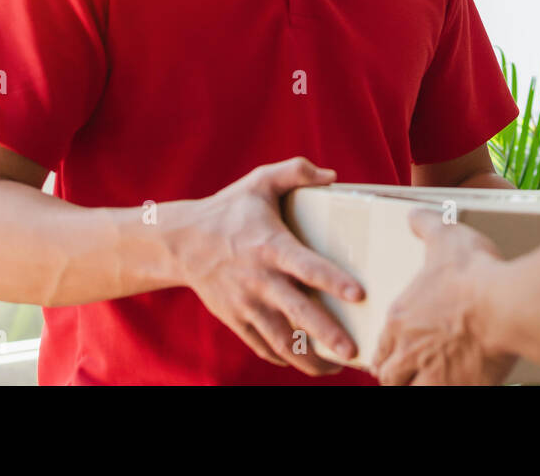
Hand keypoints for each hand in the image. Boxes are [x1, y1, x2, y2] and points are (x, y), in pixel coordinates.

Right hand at [178, 157, 364, 375]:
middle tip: (353, 352)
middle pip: (297, 313)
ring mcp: (246, 304)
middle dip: (326, 335)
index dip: (332, 280)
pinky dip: (283, 357)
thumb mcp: (259, 181)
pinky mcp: (235, 318)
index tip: (358, 294)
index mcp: (271, 247)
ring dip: (308, 359)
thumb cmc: (229, 210)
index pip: (306, 267)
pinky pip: (262, 345)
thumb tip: (332, 176)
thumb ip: (296, 171)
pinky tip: (305, 361)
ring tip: (337, 369)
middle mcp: (259, 280)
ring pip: (280, 340)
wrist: (180, 241)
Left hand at [372, 208, 517, 384]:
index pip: (381, 347)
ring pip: (410, 392)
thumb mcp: (446, 237)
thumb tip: (413, 214)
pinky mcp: (459, 388)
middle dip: (395, 377)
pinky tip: (457, 385)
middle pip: (390, 377)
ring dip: (416, 388)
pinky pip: (445, 397)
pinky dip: (448, 390)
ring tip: (428, 384)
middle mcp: (410, 351)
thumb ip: (427, 225)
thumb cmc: (474, 273)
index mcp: (402, 319)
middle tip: (404, 376)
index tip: (389, 358)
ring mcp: (434, 374)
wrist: (506, 306)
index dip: (384, 354)